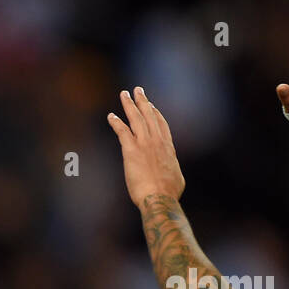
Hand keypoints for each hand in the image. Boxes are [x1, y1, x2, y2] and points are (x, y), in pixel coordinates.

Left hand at [108, 87, 185, 206]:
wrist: (159, 197)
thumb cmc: (168, 193)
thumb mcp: (176, 177)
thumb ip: (172, 169)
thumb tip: (171, 172)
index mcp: (168, 147)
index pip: (161, 125)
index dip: (155, 113)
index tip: (151, 106)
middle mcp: (157, 141)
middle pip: (149, 116)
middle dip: (143, 101)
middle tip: (138, 90)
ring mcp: (144, 144)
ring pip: (136, 118)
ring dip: (129, 105)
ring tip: (124, 94)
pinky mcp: (131, 151)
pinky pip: (122, 132)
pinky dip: (116, 123)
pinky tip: (111, 116)